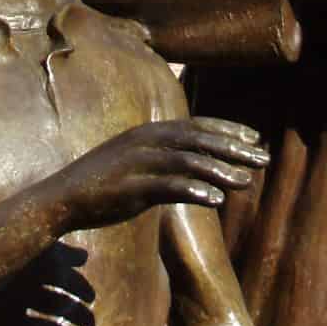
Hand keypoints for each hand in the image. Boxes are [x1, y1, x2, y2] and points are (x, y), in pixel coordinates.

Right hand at [41, 118, 268, 232]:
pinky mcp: (130, 187)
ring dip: (221, 170)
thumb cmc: (102, 182)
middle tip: (264, 158)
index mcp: (149, 133)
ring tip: (248, 182)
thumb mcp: (136, 162)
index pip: (196, 125)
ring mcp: (138, 163)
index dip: (228, 130)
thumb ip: (165, 160)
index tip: (254, 138)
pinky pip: (167, 187)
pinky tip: (216, 200)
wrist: (62, 198)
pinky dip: (193, 190)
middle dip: (234, 148)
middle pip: (199, 139)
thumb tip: (198, 167)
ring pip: (188, 162)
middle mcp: (146, 141)